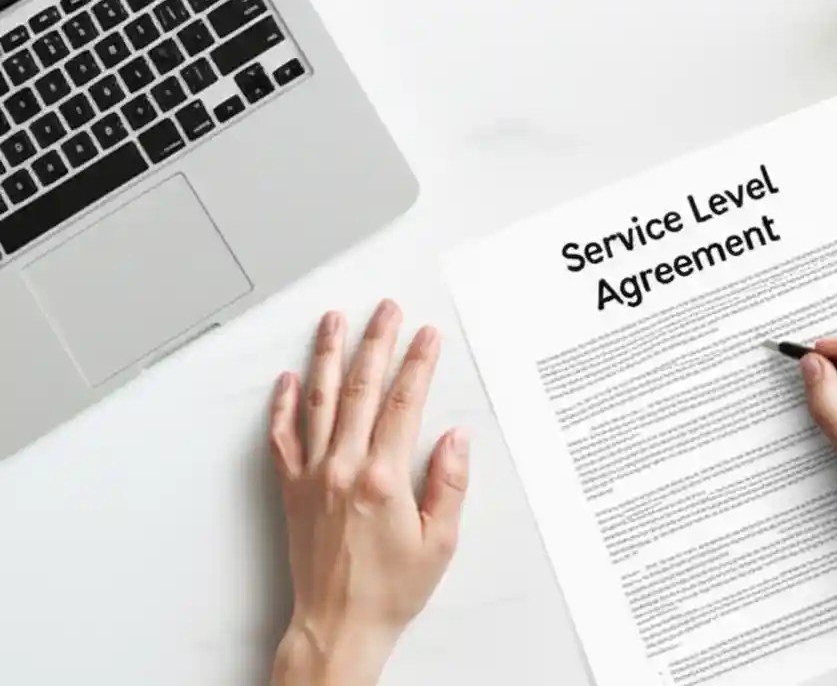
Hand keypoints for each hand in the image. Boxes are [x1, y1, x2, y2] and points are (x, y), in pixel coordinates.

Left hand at [267, 300, 468, 685]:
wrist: (339, 626)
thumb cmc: (389, 591)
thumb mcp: (439, 542)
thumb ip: (448, 484)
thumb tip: (454, 438)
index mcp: (382, 478)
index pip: (403, 403)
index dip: (418, 364)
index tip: (426, 337)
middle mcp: (342, 469)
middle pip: (359, 389)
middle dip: (375, 343)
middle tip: (385, 311)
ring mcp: (312, 477)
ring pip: (318, 402)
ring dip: (327, 356)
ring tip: (334, 322)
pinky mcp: (292, 491)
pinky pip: (282, 439)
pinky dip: (283, 405)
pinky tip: (289, 379)